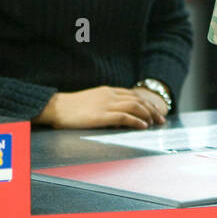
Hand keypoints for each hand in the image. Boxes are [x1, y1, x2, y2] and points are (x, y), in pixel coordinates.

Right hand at [36, 86, 167, 128]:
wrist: (56, 107)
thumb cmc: (70, 108)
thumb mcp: (91, 101)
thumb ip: (105, 104)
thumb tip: (117, 116)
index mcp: (107, 91)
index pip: (133, 94)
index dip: (146, 103)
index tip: (155, 112)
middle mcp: (109, 95)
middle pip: (138, 100)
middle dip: (152, 110)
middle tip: (161, 120)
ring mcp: (106, 104)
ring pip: (134, 106)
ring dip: (148, 115)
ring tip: (155, 124)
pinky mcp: (101, 115)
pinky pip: (124, 116)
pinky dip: (136, 121)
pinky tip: (143, 126)